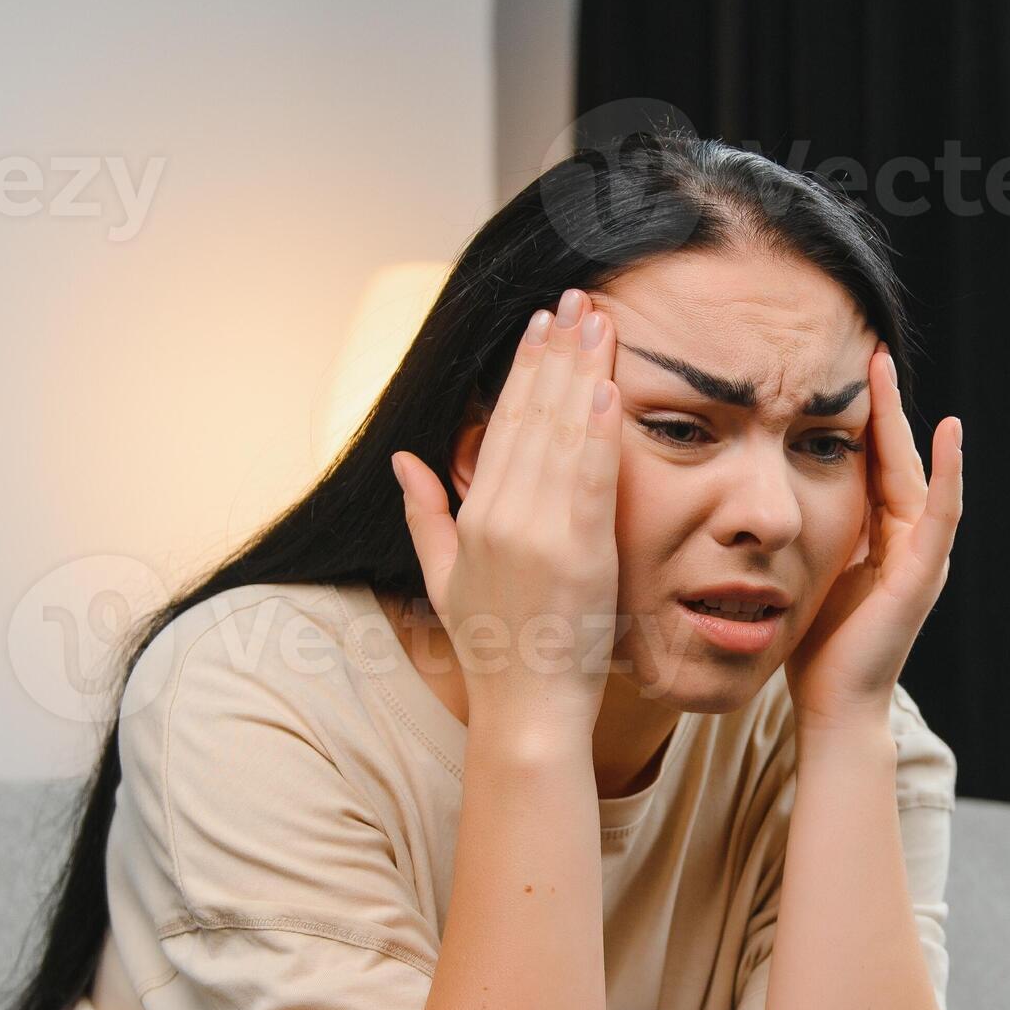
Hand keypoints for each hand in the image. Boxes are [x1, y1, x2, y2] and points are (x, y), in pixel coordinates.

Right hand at [391, 290, 623, 734]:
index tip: (541, 324)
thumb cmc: (492, 649)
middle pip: (532, 415)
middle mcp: (502, 516)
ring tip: (599, 323)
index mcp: (474, 516)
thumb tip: (402, 459)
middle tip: (576, 299)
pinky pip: (591, 478)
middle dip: (555, 351)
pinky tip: (607, 387)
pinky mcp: (579, 553)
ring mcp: (540, 533)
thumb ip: (424, 513)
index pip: (503, 423)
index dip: (524, 368)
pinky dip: (599, 431)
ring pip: (562, 435)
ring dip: (582, 373)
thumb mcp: (444, 577)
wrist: (526, 709)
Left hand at [783, 343, 961, 728]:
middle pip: (894, 456)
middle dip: (882, 403)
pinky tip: (948, 434)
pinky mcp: (924, 574)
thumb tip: (758, 493)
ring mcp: (920, 555)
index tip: (840, 365)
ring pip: (914, 472)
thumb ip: (801, 532)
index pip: (869, 462)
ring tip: (887, 367)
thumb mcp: (803, 571)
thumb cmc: (814, 648)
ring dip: (904, 419)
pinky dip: (947, 473)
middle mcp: (905, 539)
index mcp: (877, 536)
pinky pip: (940, 515)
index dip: (859, 414)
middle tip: (868, 346)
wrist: (834, 705)